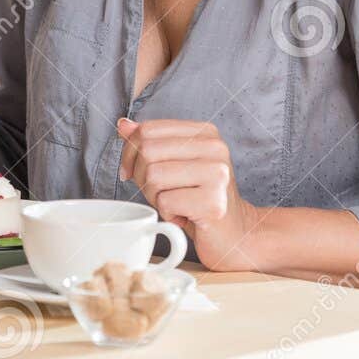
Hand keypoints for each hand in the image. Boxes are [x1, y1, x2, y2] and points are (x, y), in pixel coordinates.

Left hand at [117, 117, 262, 270]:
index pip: (148, 130)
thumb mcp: (174, 165)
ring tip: (175, 204)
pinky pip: (165, 202)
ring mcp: (217, 174)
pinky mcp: (213, 202)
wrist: (235, 233)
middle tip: (159, 192)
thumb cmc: (199, 198)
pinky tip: (184, 216)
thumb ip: (150, 143)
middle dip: (141, 177)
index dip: (129, 153)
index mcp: (205, 132)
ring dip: (154, 197)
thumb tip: (123, 125)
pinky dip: (167, 214)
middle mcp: (215, 148)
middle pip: (147, 152)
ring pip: (153, 176)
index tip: (132, 171)